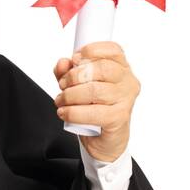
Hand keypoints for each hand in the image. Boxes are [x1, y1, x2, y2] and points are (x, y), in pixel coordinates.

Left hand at [52, 40, 139, 161]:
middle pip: (102, 68)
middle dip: (75, 75)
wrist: (103, 140)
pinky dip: (73, 112)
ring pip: (94, 90)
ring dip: (70, 95)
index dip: (91, 50)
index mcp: (122, 68)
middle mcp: (128, 82)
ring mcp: (125, 100)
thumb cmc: (93, 108)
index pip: (113, 50)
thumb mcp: (77, 86)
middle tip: (62, 85)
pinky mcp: (118, 118)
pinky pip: (92, 112)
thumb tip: (62, 63)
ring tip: (61, 100)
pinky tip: (65, 112)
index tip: (74, 60)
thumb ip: (68, 72)